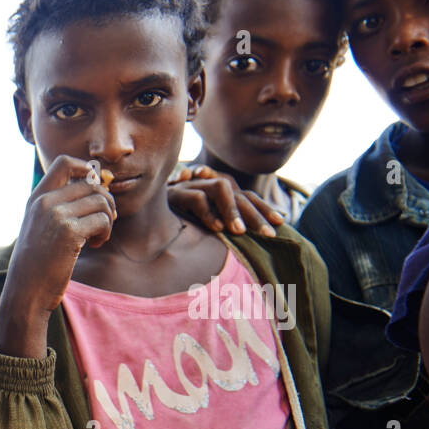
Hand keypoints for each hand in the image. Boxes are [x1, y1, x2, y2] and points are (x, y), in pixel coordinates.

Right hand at [0, 154, 115, 357]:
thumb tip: (96, 187)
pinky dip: (105, 232)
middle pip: (91, 183)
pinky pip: (102, 219)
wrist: (25, 293)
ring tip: (98, 237)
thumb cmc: (36, 265)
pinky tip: (95, 244)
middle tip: (103, 222)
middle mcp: (44, 202)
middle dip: (105, 201)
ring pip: (100, 200)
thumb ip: (58, 207)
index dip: (87, 170)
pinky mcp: (69, 232)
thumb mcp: (39, 229)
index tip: (93, 191)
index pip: (65, 162)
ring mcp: (55, 215)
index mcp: (36, 198)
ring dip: (107, 219)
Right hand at [167, 165, 282, 236]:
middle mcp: (213, 185)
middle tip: (269, 235)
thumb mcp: (206, 223)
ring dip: (233, 211)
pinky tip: (217, 229)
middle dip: (256, 215)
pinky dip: (207, 213)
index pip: (249, 197)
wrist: (148, 210)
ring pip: (222, 190)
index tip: (281, 224)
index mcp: (222, 192)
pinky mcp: (178, 192)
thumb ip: (224, 227)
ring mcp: (196, 186)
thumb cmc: (179, 220)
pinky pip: (197, 198)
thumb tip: (245, 242)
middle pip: (241, 195)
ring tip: (240, 232)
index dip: (265, 209)